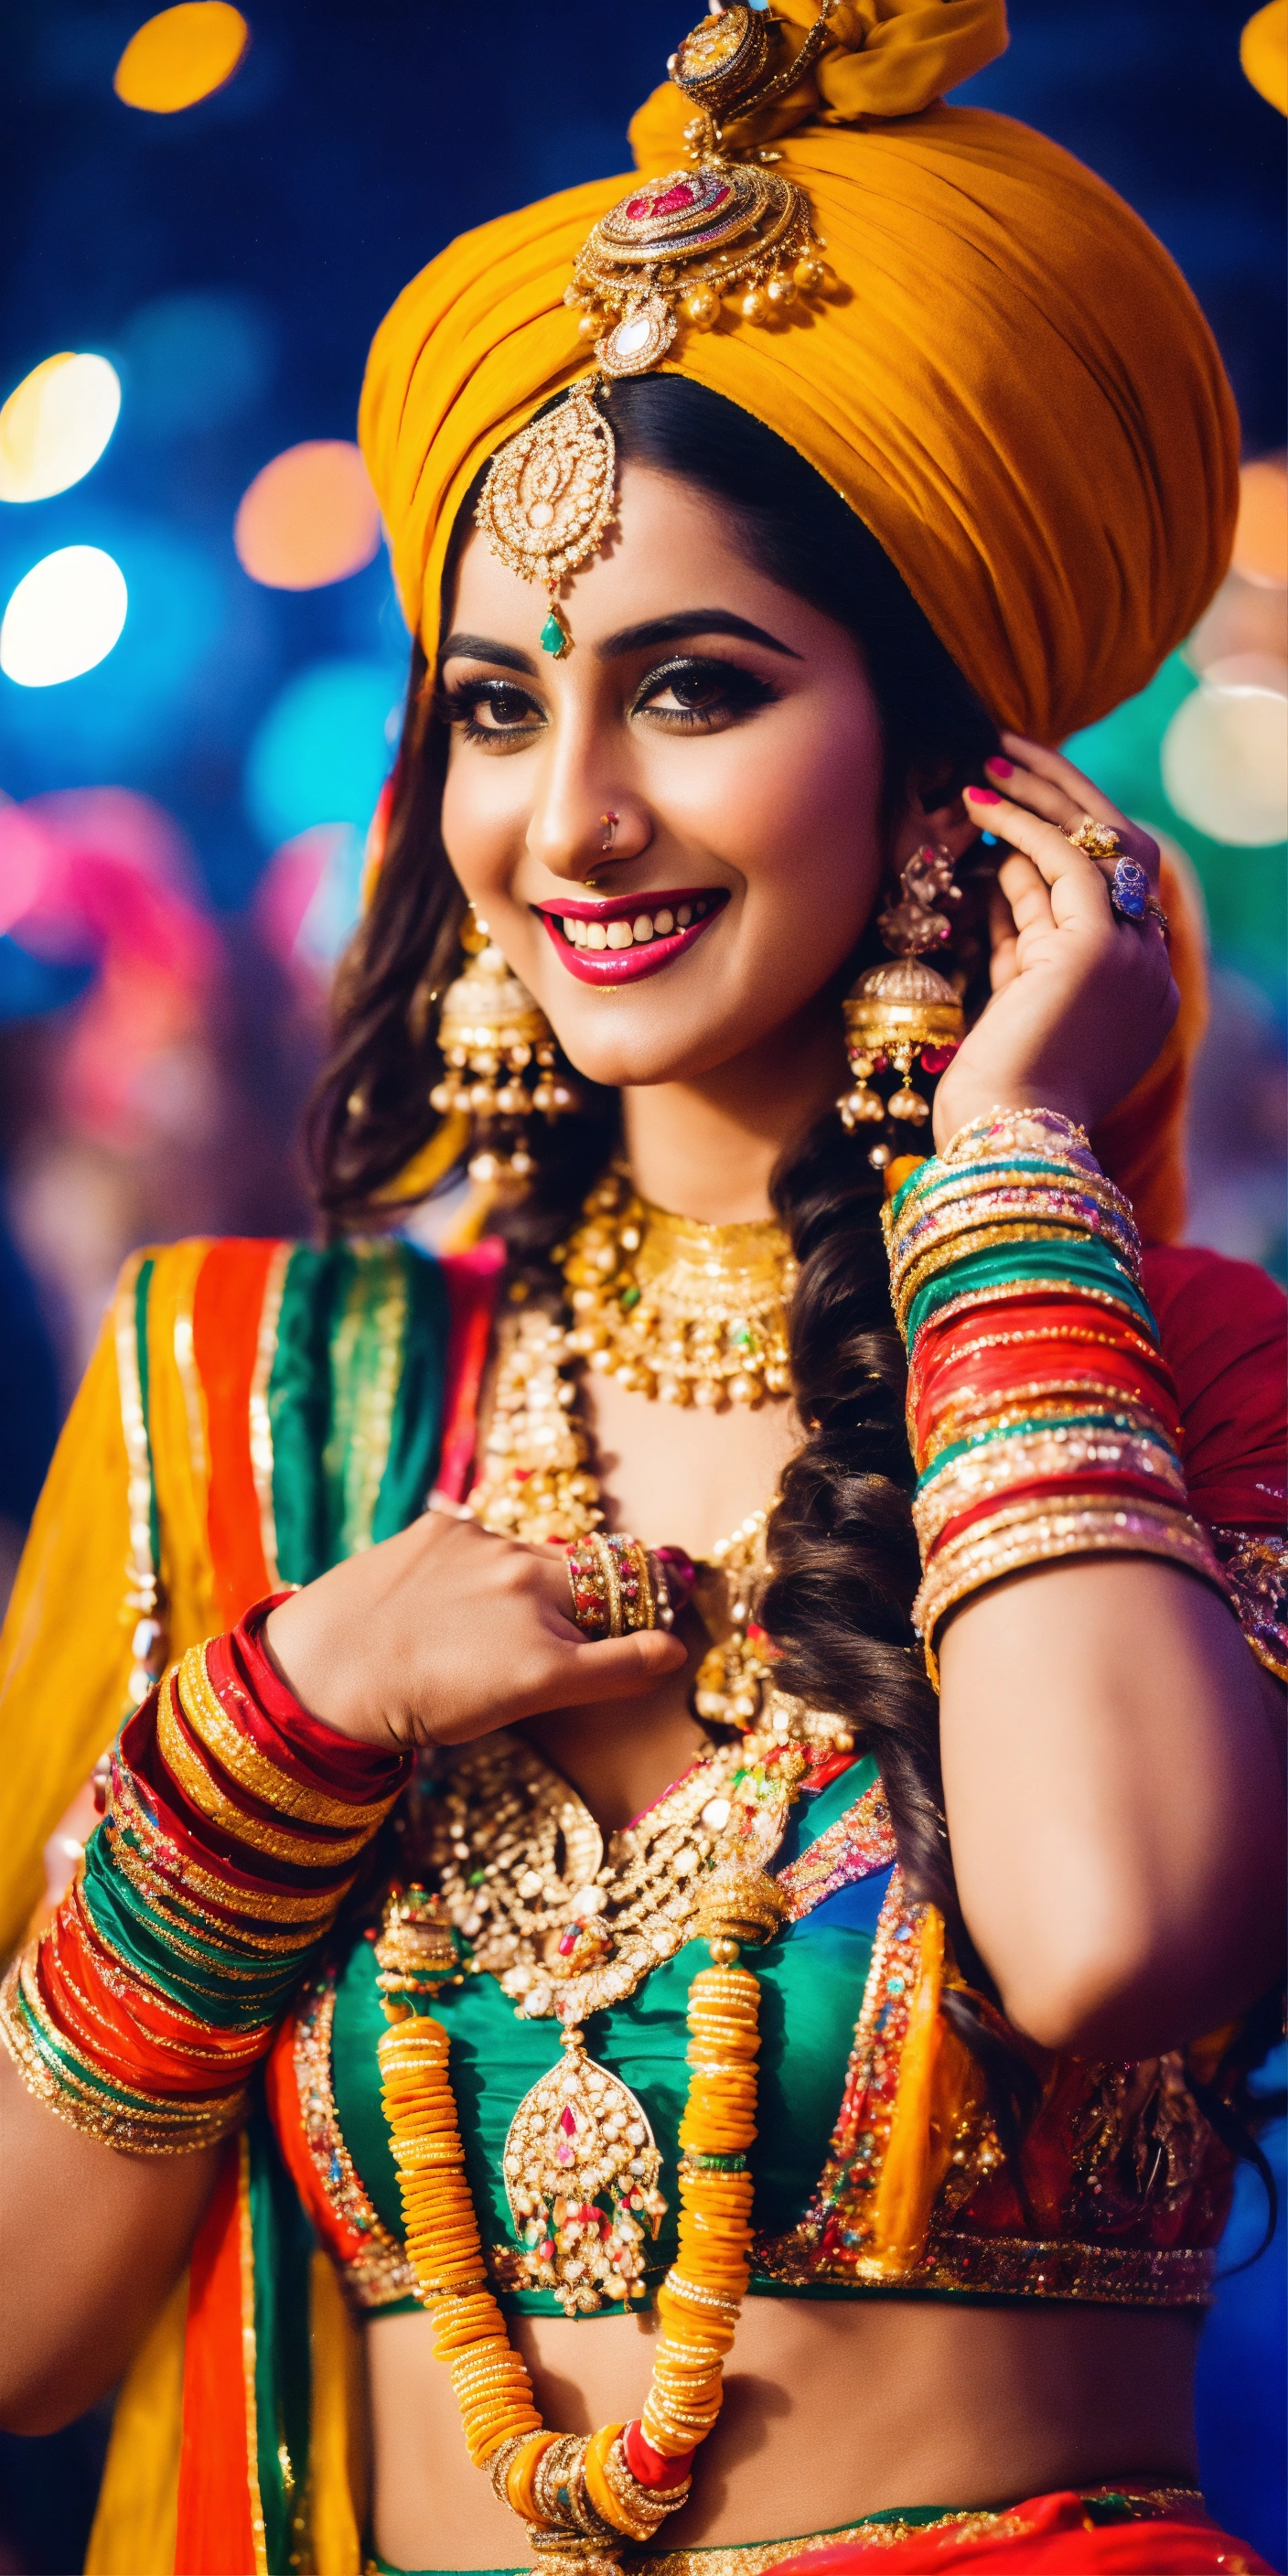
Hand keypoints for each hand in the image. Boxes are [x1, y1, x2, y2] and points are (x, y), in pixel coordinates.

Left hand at [263, 1509, 685, 1751]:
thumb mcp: (517, 1705)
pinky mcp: (445, 1525)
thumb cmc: (419, 1704)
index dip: (649, 1633)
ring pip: (539, 1557)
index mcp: (546, 1656)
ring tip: (477, 1622)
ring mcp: (485, 1549)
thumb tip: (670, 1649)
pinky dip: (480, 1564)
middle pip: (595, 1581)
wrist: (322, 1672)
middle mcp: (526, 1590)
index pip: (636, 1634)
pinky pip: (488, 1540)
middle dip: (592, 1601)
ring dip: (530, 1581)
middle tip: (548, 1633)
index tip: (655, 1639)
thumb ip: (602, 1674)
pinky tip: (444, 1595)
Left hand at [931, 734, 1177, 1151]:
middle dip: (1068, 798)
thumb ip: (1022, 942)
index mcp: (1139, 994)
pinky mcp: (1094, 950)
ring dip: (1040, 795)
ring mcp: (1131, 959)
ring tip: (981, 765)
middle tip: (1008, 757)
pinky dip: (1021, 824)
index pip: (1111, 893)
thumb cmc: (994, 1097)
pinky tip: (976, 804)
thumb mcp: (1016, 1003)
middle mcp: (1149, 972)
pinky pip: (1064, 860)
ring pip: (1101, 842)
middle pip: (1126, 852)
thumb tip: (1004, 872)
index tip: (1009, 816)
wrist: (1003, 1142)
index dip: (1059, 846)